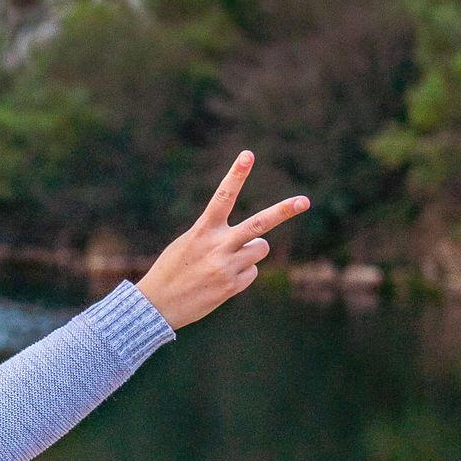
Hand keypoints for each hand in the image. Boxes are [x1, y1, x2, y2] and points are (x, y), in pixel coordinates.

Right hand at [135, 152, 308, 328]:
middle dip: (283, 211)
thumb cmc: (172, 270)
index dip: (236, 174)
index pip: (223, 197)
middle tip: (304, 201)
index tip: (248, 155)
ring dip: (250, 252)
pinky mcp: (232, 286)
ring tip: (225, 262)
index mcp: (202, 231)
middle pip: (259, 224)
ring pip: (260, 248)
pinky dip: (241, 274)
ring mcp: (227, 267)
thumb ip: (216, 237)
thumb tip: (254, 243)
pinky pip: (251, 272)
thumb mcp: (187, 244)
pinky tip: (220, 281)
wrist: (157, 305)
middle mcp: (217, 247)